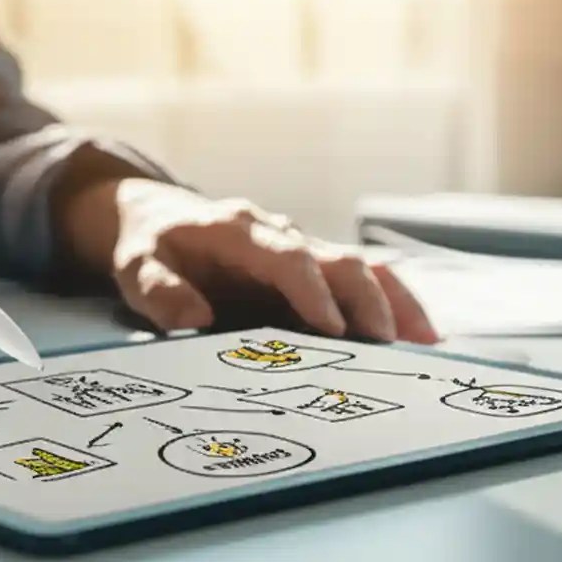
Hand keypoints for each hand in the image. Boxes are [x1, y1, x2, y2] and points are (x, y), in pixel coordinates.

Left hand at [56, 178, 437, 342]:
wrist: (156, 215)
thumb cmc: (148, 246)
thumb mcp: (136, 268)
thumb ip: (160, 292)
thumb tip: (195, 317)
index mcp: (238, 231)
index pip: (287, 257)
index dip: (312, 291)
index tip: (333, 329)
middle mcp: (279, 232)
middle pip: (337, 259)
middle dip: (367, 301)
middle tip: (388, 347)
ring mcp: (301, 245)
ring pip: (361, 265)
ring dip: (395, 301)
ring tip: (426, 342)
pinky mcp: (312, 263)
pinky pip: (362, 276)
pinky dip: (393, 301)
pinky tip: (419, 334)